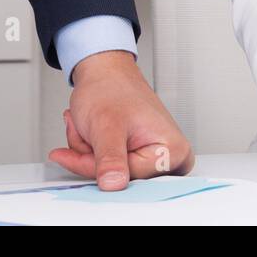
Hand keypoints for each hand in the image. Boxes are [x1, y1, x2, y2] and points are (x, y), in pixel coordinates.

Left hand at [47, 51, 194, 189]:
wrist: (104, 71)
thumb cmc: (109, 88)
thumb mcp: (106, 125)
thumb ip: (110, 159)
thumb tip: (114, 185)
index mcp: (173, 151)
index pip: (128, 178)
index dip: (97, 165)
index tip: (83, 148)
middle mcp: (171, 157)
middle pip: (121, 179)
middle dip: (93, 158)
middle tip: (87, 130)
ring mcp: (156, 158)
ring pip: (111, 174)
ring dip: (90, 153)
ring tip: (89, 126)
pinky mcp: (141, 157)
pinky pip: (110, 167)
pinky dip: (92, 152)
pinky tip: (91, 132)